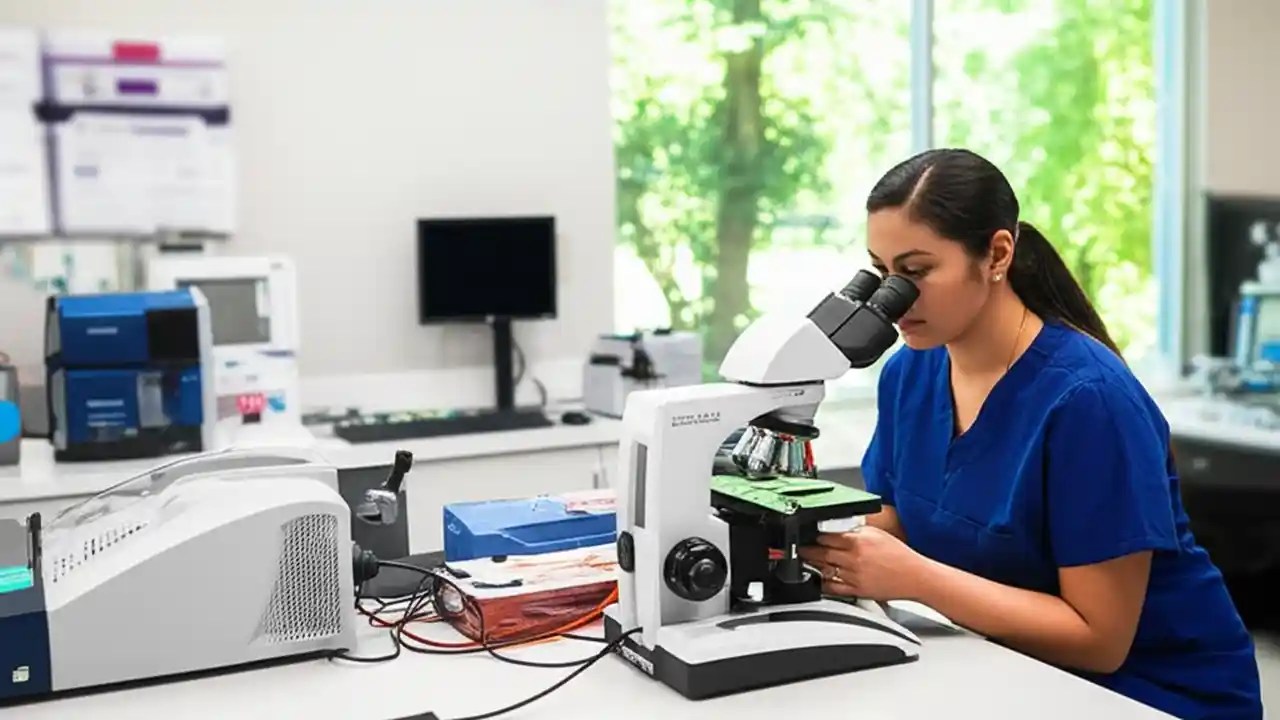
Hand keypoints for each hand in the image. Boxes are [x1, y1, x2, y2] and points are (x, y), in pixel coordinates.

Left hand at [797, 526, 931, 601]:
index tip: (808, 536)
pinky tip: (818, 580)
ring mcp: (855, 575)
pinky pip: (834, 588)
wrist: (915, 576)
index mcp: (859, 541)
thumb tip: (838, 529)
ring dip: (813, 566)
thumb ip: (856, 531)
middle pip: (823, 553)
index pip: (828, 536)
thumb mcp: (877, 534)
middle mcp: (855, 558)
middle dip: (808, 551)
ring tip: (806, 563)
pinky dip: (823, 584)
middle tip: (801, 549)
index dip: (815, 536)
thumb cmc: (899, 555)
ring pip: (825, 570)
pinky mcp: (857, 590)